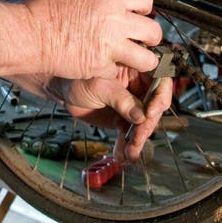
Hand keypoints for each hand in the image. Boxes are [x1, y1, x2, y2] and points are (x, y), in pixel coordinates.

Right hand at [25, 0, 161, 81]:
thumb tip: (116, 0)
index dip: (145, 9)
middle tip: (144, 40)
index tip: (140, 14)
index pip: (147, 0)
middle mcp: (115, 21)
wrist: (32, 35)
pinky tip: (103, 63)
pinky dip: (113, 70)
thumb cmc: (48, 11)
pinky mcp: (102, 66)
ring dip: (143, 60)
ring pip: (148, 59)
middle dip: (151, 37)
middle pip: (154, 31)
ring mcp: (110, 46)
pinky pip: (119, 71)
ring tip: (134, 59)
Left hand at [51, 71, 172, 161]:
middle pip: (154, 106)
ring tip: (130, 151)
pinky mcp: (123, 118)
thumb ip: (121, 99)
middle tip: (138, 137)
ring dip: (138, 139)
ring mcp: (132, 103)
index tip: (151, 113)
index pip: (159, 81)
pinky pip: (131, 133)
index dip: (159, 98)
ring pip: (144, 123)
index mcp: (136, 68)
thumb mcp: (100, 85)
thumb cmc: (78, 77)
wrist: (62, 90)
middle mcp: (138, 86)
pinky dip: (127, 145)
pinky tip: (122, 154)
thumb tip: (141, 116)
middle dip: (147, 125)